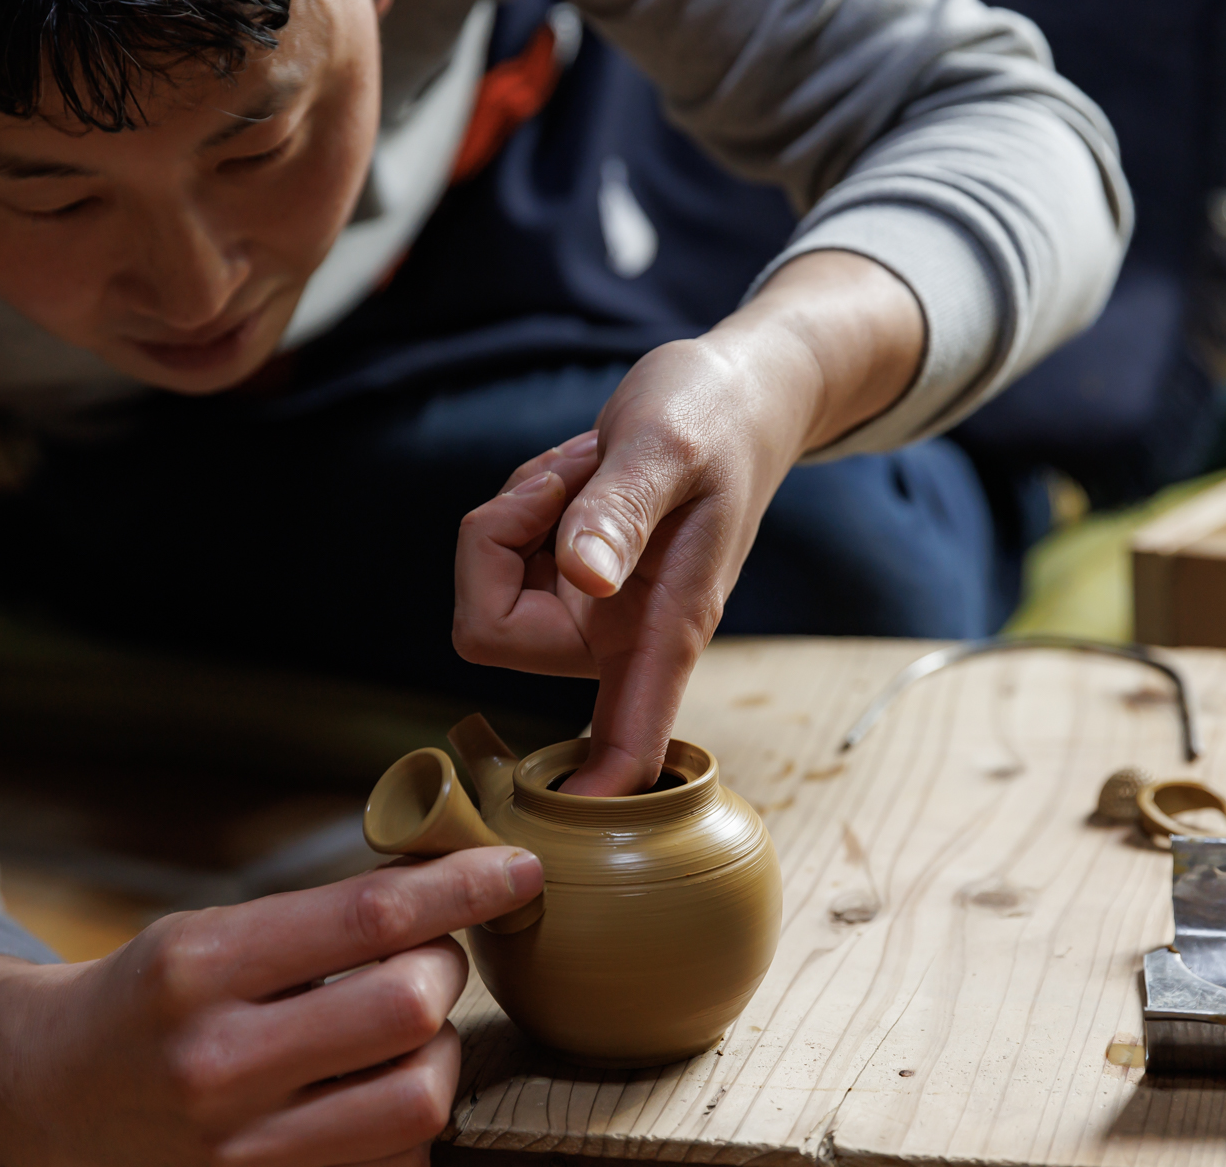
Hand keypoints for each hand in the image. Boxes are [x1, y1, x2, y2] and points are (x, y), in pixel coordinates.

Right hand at [0, 846, 543, 1166]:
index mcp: (199, 969)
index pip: (369, 917)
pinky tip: (375, 1092)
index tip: (516, 868)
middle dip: (446, 972)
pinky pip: (396, 1166)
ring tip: (405, 1031)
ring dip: (439, 1053)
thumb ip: (317, 923)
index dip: (462, 887)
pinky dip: (410, 1123)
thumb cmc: (146, 1002)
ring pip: (419, 1099)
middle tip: (429, 959)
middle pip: (409, 1010)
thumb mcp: (207, 934)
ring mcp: (240, 1151)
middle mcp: (217, 1064)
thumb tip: (448, 889)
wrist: (47, 1100)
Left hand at [453, 251, 922, 794]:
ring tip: (591, 474)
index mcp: (659, 627)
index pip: (624, 742)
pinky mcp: (569, 579)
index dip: (589, 793)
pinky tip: (578, 478)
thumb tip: (583, 579)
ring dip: (518, 514)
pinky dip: (522, 507)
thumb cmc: (715, 418)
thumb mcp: (665, 447)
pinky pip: (499, 552)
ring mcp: (588, 609)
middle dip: (500, 539)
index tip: (552, 833)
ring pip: (487, 582)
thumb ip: (621, 511)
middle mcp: (615, 633)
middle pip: (487, 629)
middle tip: (571, 482)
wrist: (738, 392)